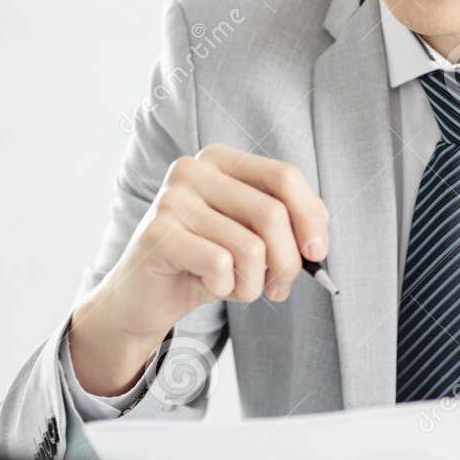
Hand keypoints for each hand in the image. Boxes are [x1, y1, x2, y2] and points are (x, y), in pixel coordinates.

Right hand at [70, 144, 328, 394]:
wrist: (142, 299)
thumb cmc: (203, 265)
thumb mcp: (250, 238)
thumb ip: (286, 228)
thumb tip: (317, 245)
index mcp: (220, 160)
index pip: (285, 176)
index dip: (312, 218)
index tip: (317, 253)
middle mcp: (193, 169)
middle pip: (272, 213)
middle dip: (287, 263)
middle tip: (279, 288)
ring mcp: (172, 199)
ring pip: (251, 248)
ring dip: (254, 283)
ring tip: (237, 288)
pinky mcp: (157, 233)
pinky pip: (220, 267)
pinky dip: (225, 289)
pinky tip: (209, 287)